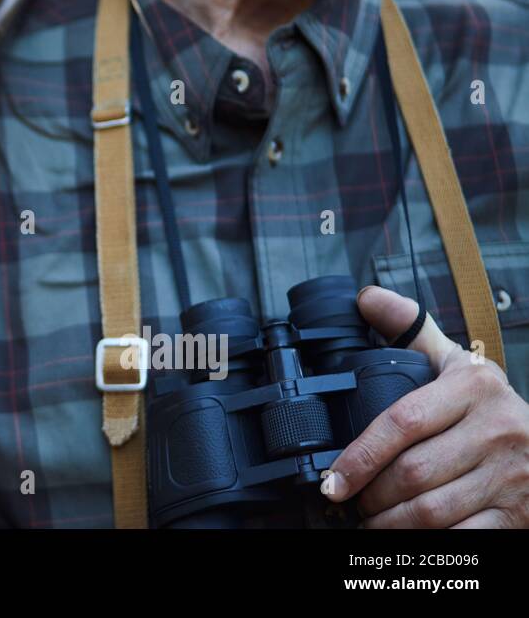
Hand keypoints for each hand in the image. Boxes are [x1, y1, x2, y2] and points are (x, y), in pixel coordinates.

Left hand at [321, 286, 528, 527]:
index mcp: (474, 387)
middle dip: (371, 495)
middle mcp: (498, 429)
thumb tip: (366, 299)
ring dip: (390, 524)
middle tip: (352, 501)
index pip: (401, 422)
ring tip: (371, 522)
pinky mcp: (521, 514)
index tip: (332, 479)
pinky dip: (426, 544)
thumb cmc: (492, 407)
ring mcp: (513, 476)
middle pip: (412, 473)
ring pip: (432, 511)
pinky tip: (406, 538)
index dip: (359, 456)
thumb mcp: (459, 363)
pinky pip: (463, 538)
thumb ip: (411, 329)